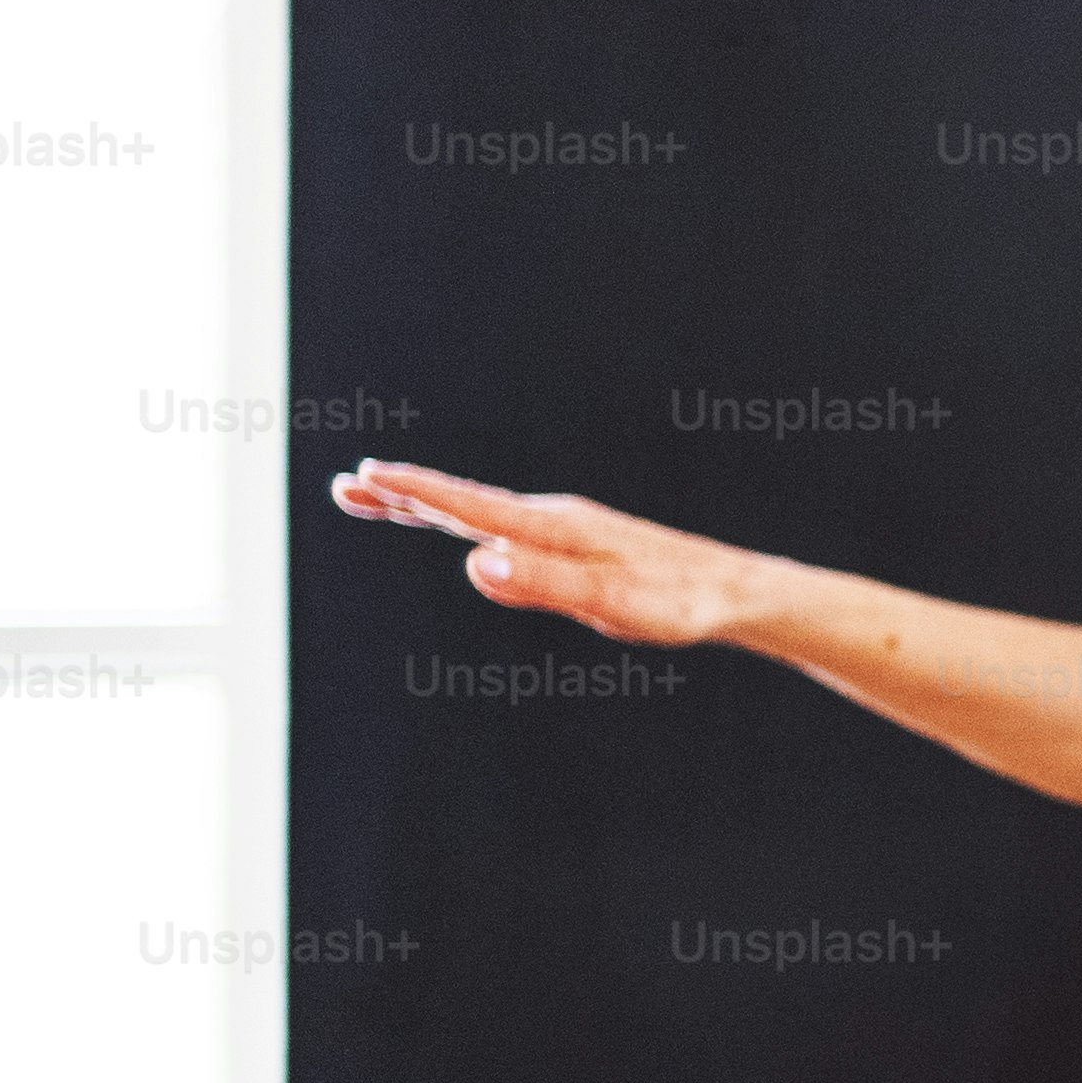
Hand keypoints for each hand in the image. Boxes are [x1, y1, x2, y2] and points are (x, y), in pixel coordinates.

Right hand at [332, 459, 757, 644]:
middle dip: (406, 496)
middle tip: (344, 486)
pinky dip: (475, 524)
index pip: (471, 508)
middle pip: (467, 505)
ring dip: (432, 507)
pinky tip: (472, 535)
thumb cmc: (680, 604)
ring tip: (381, 499)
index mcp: (557, 529)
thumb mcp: (612, 604)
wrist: (737, 593)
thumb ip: (543, 585)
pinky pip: (514, 530)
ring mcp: (571, 531)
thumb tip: (473, 562)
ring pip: (487, 515)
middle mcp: (558, 520)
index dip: (415, 495)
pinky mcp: (584, 546)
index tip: (362, 477)